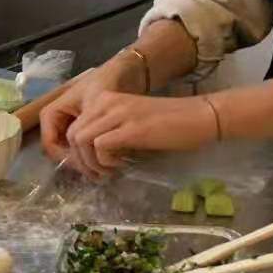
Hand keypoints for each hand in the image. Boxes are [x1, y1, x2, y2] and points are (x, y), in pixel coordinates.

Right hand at [41, 52, 146, 163]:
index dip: (65, 157)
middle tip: (96, 173)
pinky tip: (106, 161)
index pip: (50, 143)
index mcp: (54, 111)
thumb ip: (86, 128)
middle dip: (76, 163)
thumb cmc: (108, 82)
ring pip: (70, 151)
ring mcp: (70, 124)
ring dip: (84, 162)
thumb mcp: (95, 103)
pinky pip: (81, 148)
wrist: (128, 71)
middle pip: (59, 150)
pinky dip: (91, 156)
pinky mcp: (83, 129)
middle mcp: (59, 119)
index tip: (85, 165)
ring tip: (103, 170)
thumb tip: (83, 155)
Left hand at [64, 93, 217, 178]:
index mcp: (106, 99)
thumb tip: (90, 157)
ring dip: (91, 163)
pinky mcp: (132, 128)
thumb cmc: (171, 124)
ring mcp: (119, 114)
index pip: (73, 126)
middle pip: (72, 135)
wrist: (200, 116)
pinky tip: (122, 165)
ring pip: (81, 140)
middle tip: (99, 174)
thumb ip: (109, 132)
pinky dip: (105, 162)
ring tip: (109, 171)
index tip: (92, 166)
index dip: (76, 152)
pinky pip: (100, 146)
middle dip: (80, 161)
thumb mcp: (131, 122)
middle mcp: (108, 102)